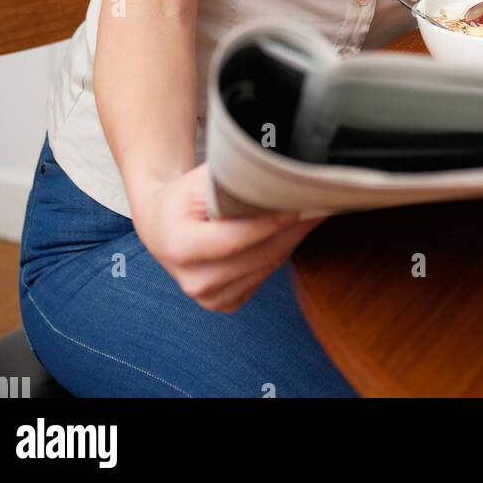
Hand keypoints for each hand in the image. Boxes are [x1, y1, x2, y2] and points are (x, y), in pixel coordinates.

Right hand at [131, 162, 327, 313]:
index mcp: (181, 247)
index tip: (298, 205)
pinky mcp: (226, 303)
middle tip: (319, 200)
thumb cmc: (184, 198)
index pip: (233, 239)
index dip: (268, 223)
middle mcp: (194, 280)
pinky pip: (265, 275)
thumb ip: (232, 183)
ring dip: (294, 238)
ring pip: (267, 265)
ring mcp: (210, 298)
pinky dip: (282, 251)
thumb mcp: (198, 182)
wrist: (164, 227)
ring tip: (313, 209)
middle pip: (257, 255)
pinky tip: (291, 230)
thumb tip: (277, 178)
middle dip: (292, 228)